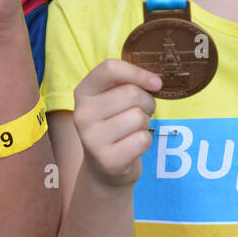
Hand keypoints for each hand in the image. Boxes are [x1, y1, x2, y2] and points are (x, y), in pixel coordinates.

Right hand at [72, 59, 162, 188]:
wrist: (103, 168)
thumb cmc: (114, 124)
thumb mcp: (112, 99)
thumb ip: (127, 83)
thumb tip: (155, 82)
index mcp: (83, 92)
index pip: (110, 68)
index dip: (138, 72)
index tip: (155, 83)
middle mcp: (82, 114)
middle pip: (131, 93)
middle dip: (147, 102)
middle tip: (142, 112)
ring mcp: (92, 139)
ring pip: (139, 117)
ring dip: (146, 122)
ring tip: (135, 129)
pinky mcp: (108, 160)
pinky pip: (143, 139)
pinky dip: (145, 141)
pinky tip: (132, 144)